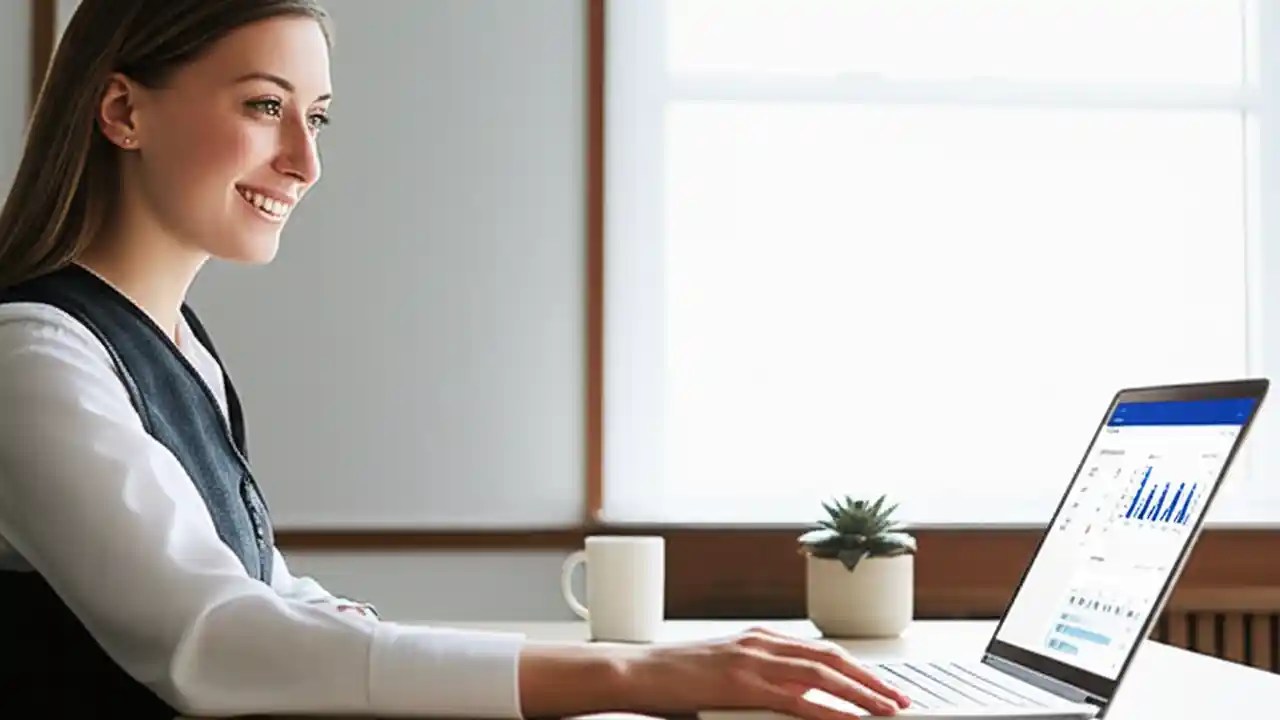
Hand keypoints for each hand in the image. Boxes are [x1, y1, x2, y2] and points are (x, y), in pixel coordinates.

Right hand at [624, 625, 911, 718]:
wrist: (636, 671)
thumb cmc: (674, 677)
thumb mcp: (724, 671)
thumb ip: (761, 678)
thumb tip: (798, 697)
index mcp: (758, 638)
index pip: (820, 650)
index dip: (855, 667)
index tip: (880, 684)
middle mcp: (760, 643)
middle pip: (830, 657)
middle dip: (870, 679)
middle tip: (899, 698)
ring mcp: (751, 661)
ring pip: (821, 674)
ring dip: (860, 692)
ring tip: (887, 708)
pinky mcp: (740, 684)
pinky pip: (795, 699)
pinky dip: (828, 711)